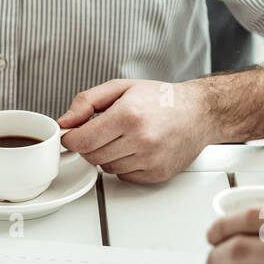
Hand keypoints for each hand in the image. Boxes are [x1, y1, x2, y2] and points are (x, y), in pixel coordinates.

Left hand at [57, 78, 215, 182]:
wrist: (198, 112)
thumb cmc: (162, 99)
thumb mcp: (121, 88)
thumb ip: (87, 102)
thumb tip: (65, 121)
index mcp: (129, 115)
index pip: (83, 140)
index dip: (71, 139)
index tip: (71, 134)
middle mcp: (141, 139)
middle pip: (92, 156)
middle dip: (88, 145)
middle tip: (98, 132)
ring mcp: (150, 160)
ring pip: (106, 168)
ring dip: (107, 155)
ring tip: (122, 137)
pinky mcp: (157, 174)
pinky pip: (124, 175)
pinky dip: (123, 164)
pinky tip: (135, 149)